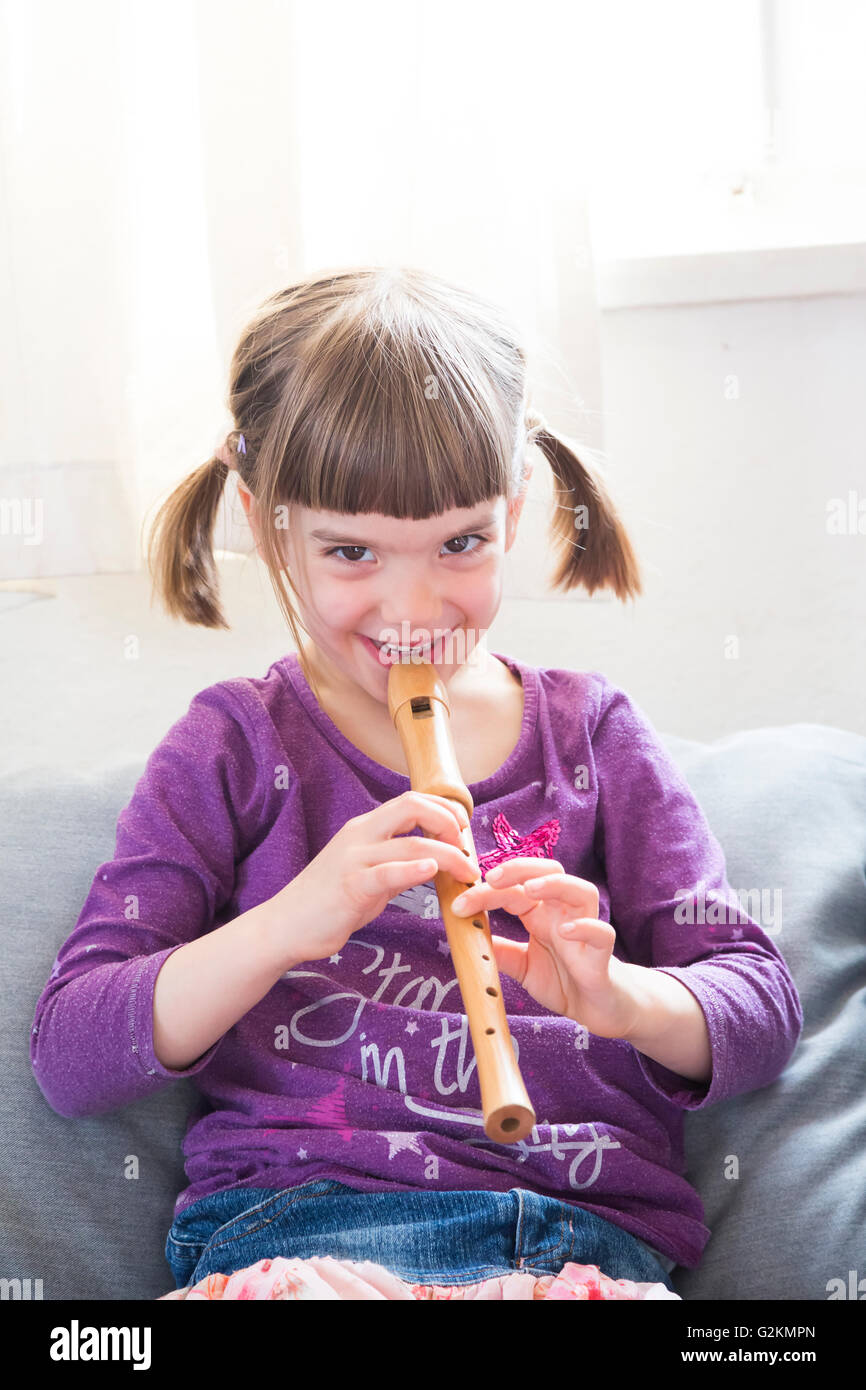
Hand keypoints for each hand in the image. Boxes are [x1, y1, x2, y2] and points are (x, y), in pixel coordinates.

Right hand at [270, 791, 479, 962]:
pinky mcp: (351, 886)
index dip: (444, 810)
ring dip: (448, 856)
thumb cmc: (328, 902)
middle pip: (412, 806)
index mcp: (365, 828)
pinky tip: (432, 873)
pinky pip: (387, 872)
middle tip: (467, 848)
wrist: (285, 926)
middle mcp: (360, 835)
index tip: (463, 832)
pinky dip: (414, 870)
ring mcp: (354, 859)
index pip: (412, 800)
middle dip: (449, 821)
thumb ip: (398, 864)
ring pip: (411, 844)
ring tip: (467, 873)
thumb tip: (435, 863)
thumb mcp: (369, 875)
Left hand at [451, 857, 639, 1038]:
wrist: (599, 1009)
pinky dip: (586, 927)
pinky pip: (602, 933)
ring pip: (582, 891)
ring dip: (556, 885)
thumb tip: (466, 938)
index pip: (514, 889)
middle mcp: (564, 915)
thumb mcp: (523, 967)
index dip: (486, 891)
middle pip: (551, 871)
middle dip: (521, 868)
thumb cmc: (564, 981)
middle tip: (493, 877)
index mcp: (542, 914)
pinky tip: (567, 931)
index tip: (458, 904)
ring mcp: (586, 931)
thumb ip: (500, 952)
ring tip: (530, 889)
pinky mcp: (602, 956)